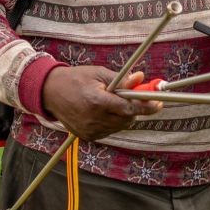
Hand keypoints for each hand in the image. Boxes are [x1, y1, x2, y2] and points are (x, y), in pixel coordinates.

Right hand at [40, 66, 162, 141]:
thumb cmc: (76, 79)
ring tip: (115, 102)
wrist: (51, 92)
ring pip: (120, 126)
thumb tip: (140, 78)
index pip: (129, 108)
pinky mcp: (87, 136)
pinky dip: (114, 122)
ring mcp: (90, 130)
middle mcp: (94, 119)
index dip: (146, 107)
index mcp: (97, 102)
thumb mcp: (99, 74)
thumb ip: (121, 79)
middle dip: (135, 109)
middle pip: (127, 119)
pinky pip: (110, 130)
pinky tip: (106, 111)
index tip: (158, 104)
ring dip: (125, 115)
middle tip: (137, 98)